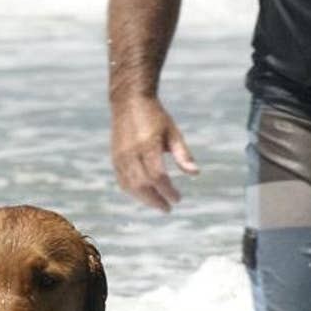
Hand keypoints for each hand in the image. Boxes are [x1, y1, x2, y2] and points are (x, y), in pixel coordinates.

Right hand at [111, 95, 199, 212]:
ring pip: (130, 186)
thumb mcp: (173, 132)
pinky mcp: (115, 159)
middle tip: (168, 208)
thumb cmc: (156, 117)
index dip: (168, 190)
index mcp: (147, 145)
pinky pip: (122, 181)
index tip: (178, 199)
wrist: (129, 102)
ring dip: (144, 199)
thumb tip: (195, 174)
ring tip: (158, 204)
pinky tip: (145, 196)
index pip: (157, 176)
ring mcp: (120, 157)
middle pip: (142, 185)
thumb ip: (183, 154)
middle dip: (155, 200)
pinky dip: (133, 192)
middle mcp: (131, 152)